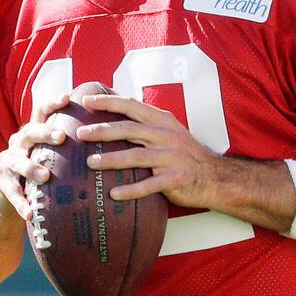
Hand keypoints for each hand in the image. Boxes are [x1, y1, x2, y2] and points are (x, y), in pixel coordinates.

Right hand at [0, 89, 73, 221]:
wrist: (8, 192)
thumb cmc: (40, 169)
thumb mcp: (50, 154)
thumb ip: (69, 146)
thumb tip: (111, 136)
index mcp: (32, 132)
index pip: (41, 112)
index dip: (52, 103)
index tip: (66, 96)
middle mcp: (18, 142)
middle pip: (29, 132)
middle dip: (45, 133)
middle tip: (61, 136)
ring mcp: (7, 161)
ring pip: (18, 162)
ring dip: (31, 168)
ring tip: (44, 176)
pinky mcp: (0, 181)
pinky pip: (11, 193)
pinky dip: (21, 203)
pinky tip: (30, 213)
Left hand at [76, 93, 223, 207]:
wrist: (216, 176)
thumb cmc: (184, 154)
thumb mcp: (167, 132)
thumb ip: (143, 124)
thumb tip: (110, 117)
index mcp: (162, 121)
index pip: (131, 106)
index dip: (108, 102)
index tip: (86, 101)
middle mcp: (166, 136)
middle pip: (129, 130)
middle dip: (102, 130)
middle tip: (80, 133)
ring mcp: (172, 157)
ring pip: (136, 156)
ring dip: (111, 159)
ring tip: (90, 162)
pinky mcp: (175, 179)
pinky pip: (149, 185)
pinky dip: (131, 190)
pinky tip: (114, 194)